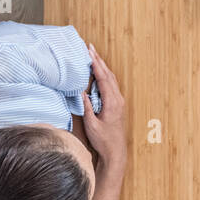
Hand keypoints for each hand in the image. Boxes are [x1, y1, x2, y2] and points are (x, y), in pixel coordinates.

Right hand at [81, 46, 125, 167]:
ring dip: (102, 66)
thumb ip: (86, 107)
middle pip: (108, 75)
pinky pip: (111, 85)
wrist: (116, 152)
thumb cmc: (103, 140)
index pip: (103, 78)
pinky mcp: (117, 104)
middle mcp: (118, 99)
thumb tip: (81, 91)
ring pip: (111, 79)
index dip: (96, 64)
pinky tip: (99, 72)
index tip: (89, 52)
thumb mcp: (91, 124)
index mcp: (112, 102)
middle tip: (90, 47)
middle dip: (99, 60)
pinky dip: (104, 75)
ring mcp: (119, 101)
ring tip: (93, 55)